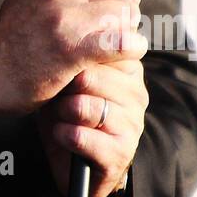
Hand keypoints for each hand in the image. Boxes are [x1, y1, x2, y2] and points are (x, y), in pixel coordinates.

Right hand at [0, 0, 147, 118]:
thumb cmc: (13, 33)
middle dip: (126, 9)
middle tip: (112, 25)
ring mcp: (67, 18)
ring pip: (128, 15)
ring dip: (127, 32)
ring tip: (111, 42)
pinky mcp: (73, 49)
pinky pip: (123, 42)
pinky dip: (127, 50)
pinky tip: (115, 56)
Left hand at [36, 56, 147, 196]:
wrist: (70, 161)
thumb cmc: (67, 112)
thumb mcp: (66, 79)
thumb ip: (73, 57)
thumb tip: (65, 35)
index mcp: (129, 70)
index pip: (102, 48)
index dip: (73, 59)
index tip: (63, 69)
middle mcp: (137, 95)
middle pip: (89, 76)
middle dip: (63, 87)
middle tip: (58, 98)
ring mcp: (133, 124)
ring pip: (84, 106)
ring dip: (62, 112)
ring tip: (61, 116)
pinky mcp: (122, 153)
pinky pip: (81, 136)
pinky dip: (63, 134)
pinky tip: (63, 135)